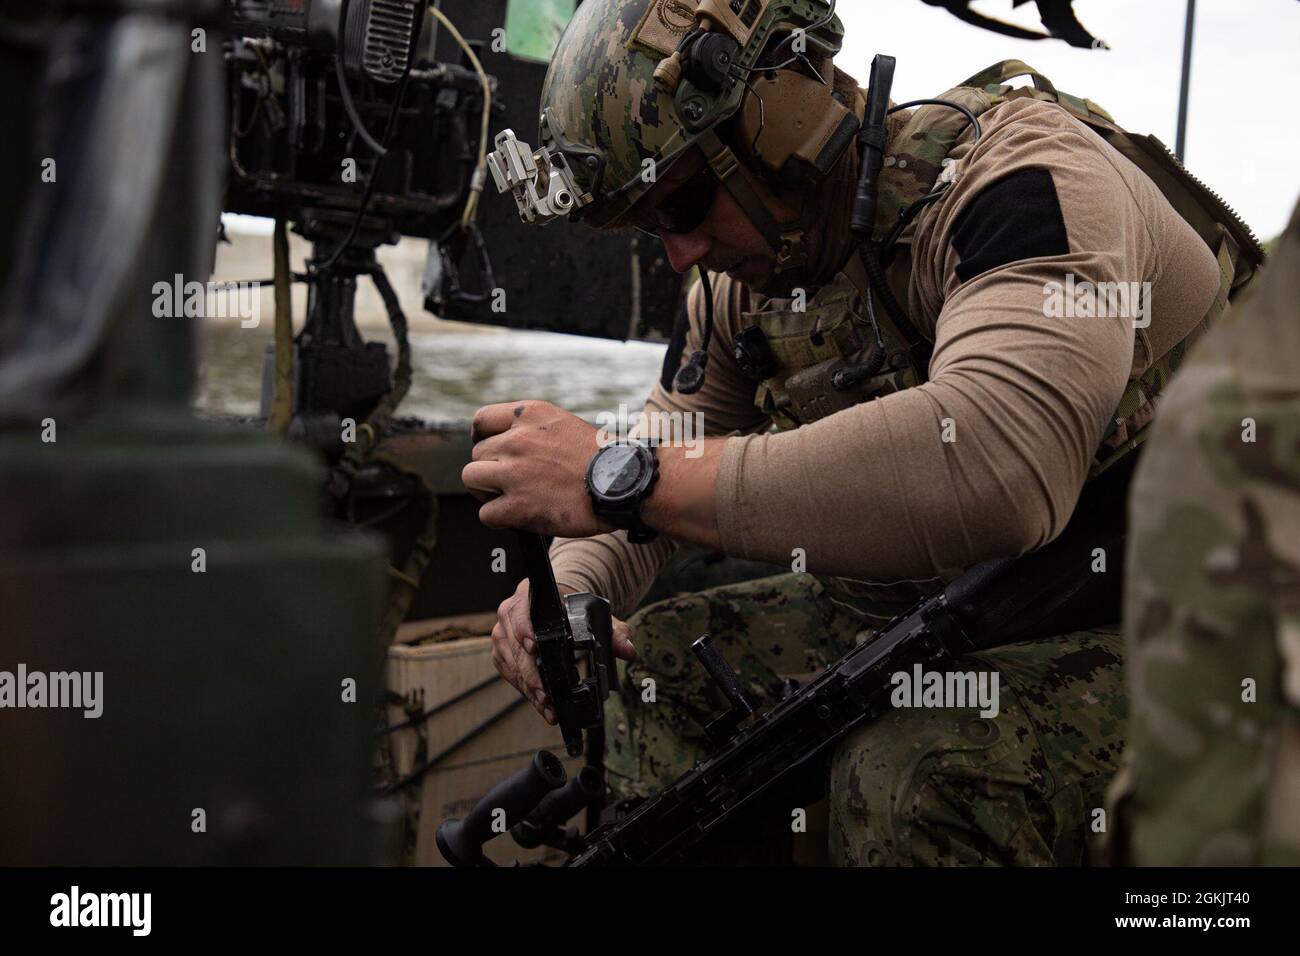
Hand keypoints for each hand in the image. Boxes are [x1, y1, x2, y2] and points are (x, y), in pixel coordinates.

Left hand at [462, 399, 611, 537]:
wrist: (624, 482)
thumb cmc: (601, 459)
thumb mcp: (563, 425)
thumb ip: (532, 431)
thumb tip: (503, 445)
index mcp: (530, 415)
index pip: (481, 420)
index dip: (480, 437)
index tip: (489, 449)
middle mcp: (518, 440)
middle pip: (477, 455)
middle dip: (490, 470)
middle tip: (510, 483)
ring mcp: (515, 472)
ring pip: (472, 479)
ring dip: (486, 492)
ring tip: (508, 498)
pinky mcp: (518, 505)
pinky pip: (486, 514)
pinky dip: (499, 518)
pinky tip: (518, 517)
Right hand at [491, 576, 635, 724]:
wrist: (558, 605)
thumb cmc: (574, 608)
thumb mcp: (596, 614)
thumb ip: (614, 631)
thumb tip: (628, 650)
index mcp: (529, 595)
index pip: (520, 610)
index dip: (524, 629)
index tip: (534, 647)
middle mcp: (510, 612)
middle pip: (513, 645)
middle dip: (530, 674)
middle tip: (546, 695)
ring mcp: (503, 633)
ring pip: (510, 663)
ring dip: (528, 687)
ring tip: (548, 706)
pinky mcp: (502, 651)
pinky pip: (509, 673)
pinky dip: (524, 690)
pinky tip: (542, 703)